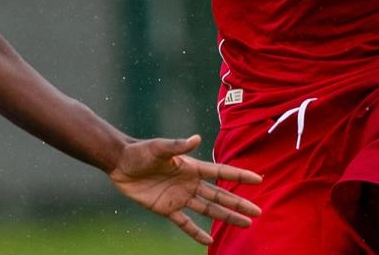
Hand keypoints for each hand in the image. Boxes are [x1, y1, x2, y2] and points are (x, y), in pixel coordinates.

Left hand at [109, 134, 261, 245]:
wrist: (121, 163)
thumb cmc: (140, 151)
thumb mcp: (159, 148)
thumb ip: (177, 145)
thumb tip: (196, 138)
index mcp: (192, 167)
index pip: (221, 172)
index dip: (239, 175)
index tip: (258, 179)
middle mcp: (190, 183)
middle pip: (220, 196)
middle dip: (239, 203)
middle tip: (258, 212)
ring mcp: (180, 197)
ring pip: (209, 210)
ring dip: (226, 217)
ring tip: (245, 224)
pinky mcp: (166, 209)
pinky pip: (185, 223)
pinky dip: (196, 232)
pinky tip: (209, 240)